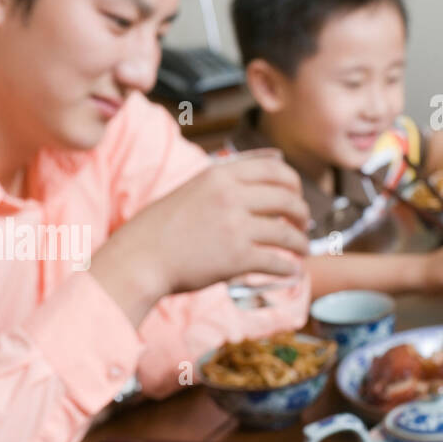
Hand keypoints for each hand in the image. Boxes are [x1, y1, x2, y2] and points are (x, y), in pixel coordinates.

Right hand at [89, 150, 310, 322]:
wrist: (140, 259)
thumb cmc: (159, 229)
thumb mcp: (190, 190)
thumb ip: (221, 186)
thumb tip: (254, 187)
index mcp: (220, 176)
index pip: (275, 169)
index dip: (293, 183)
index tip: (296, 195)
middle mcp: (232, 197)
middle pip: (287, 199)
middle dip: (302, 214)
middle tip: (302, 224)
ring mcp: (236, 228)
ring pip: (287, 233)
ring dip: (300, 243)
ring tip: (301, 250)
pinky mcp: (237, 259)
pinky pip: (276, 262)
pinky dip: (289, 268)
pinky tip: (291, 272)